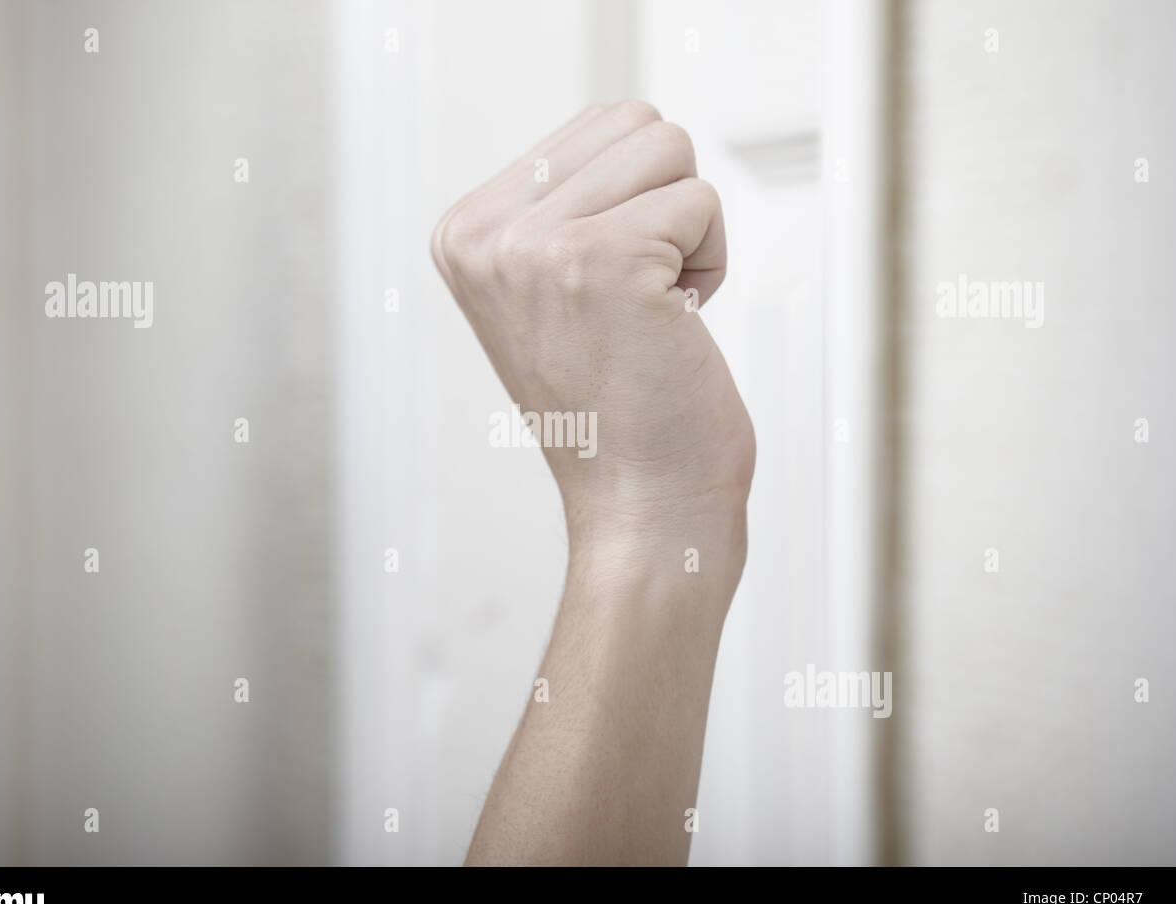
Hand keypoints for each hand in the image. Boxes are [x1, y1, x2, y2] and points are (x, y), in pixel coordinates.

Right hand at [432, 101, 753, 589]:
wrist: (642, 509)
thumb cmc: (620, 411)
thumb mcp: (552, 292)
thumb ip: (562, 205)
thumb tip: (629, 128)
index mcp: (464, 233)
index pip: (594, 128)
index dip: (634, 205)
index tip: (608, 296)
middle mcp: (485, 234)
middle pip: (632, 123)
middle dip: (665, 206)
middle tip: (638, 303)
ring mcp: (535, 245)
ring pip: (668, 148)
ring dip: (687, 233)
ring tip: (652, 314)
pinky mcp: (600, 260)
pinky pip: (702, 203)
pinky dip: (710, 267)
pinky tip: (673, 330)